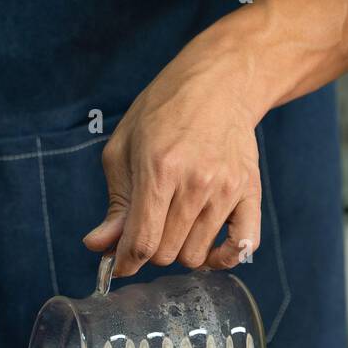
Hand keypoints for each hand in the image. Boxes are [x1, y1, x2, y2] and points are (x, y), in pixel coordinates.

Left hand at [83, 34, 265, 277]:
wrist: (219, 82)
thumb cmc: (164, 110)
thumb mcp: (124, 148)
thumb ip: (115, 204)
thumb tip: (98, 246)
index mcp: (159, 170)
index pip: (142, 242)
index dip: (125, 263)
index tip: (120, 265)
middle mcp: (196, 183)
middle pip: (167, 253)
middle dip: (150, 251)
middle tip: (148, 229)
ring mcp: (227, 189)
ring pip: (197, 255)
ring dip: (180, 251)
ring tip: (174, 226)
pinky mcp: (249, 191)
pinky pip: (242, 246)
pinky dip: (222, 257)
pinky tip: (208, 247)